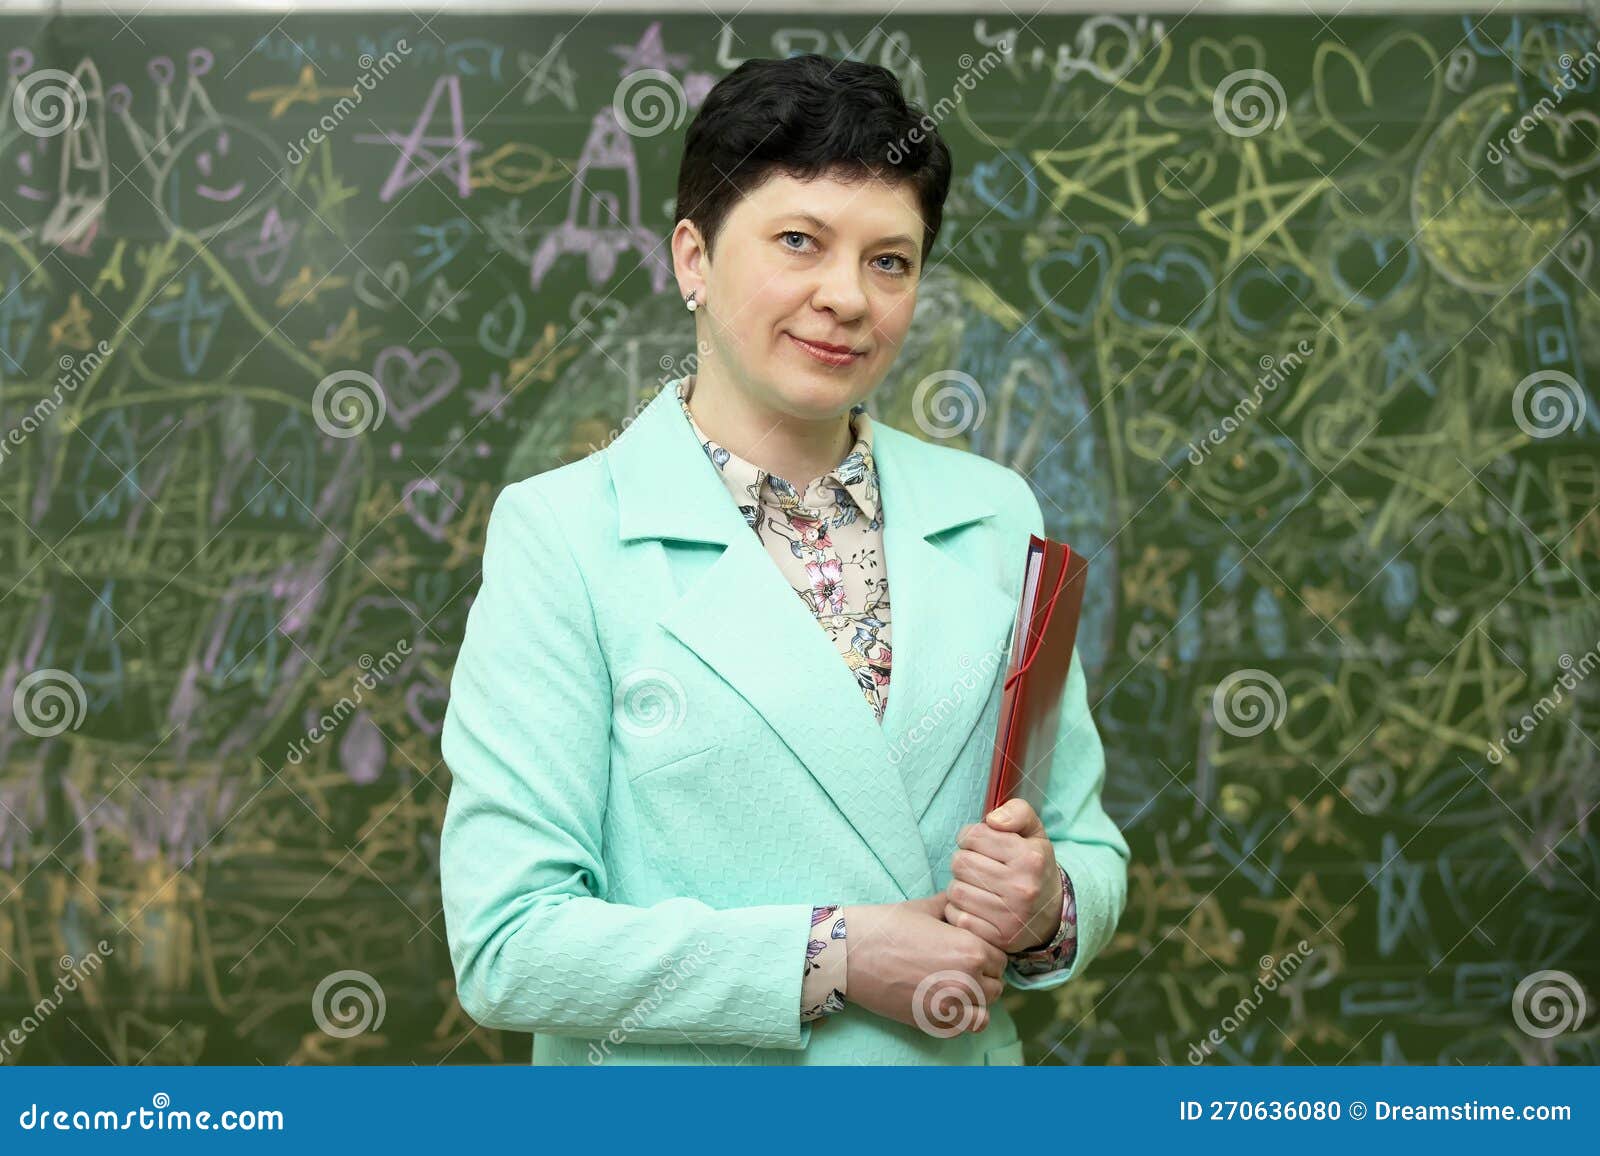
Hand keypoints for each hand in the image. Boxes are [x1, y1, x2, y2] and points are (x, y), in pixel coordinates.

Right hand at [841, 890, 1005, 1036]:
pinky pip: (966, 1028)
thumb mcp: (925, 908)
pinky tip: (947, 1003)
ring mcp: (950, 1006)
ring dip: (977, 999)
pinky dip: (963, 1018)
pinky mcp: (932, 1023)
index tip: (971, 949)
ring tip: (957, 986)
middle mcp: (967, 980)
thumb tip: (967, 902)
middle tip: (961, 966)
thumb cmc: (886, 927)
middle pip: (996, 984)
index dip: (987, 951)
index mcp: (970, 949)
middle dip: (984, 975)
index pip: (1001, 957)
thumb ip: (954, 907)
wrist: (851, 954)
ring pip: (985, 1009)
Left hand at [944, 799, 1062, 953]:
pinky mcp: (997, 938)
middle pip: (960, 862)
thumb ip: (1017, 812)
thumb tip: (992, 820)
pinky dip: (958, 909)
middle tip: (977, 866)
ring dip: (959, 885)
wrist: (1052, 914)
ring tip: (975, 885)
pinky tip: (974, 905)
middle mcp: (1022, 888)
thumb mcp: (1034, 833)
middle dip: (964, 860)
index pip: (973, 836)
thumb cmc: (1034, 866)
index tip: (978, 844)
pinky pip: (957, 916)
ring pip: (955, 890)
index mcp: (1030, 858)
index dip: (970, 836)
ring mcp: (1010, 916)